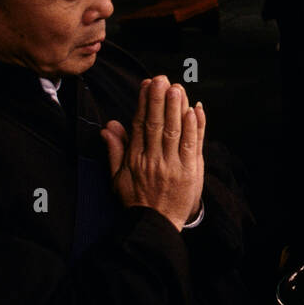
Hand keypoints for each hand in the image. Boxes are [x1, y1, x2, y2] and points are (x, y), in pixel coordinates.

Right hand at [101, 76, 205, 230]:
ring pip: (175, 132)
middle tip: (162, 79)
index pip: (140, 125)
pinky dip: (195, 127)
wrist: (155, 225)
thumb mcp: (117, 177)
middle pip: (157, 125)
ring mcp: (173, 165)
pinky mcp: (190, 172)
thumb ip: (115, 150)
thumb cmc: (136, 199)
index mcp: (135, 158)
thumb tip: (108, 126)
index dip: (144, 103)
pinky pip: (192, 145)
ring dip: (177, 109)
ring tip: (177, 88)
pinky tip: (195, 111)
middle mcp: (153, 159)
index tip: (147, 84)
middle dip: (159, 100)